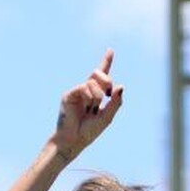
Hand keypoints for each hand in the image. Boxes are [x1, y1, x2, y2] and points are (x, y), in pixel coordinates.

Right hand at [49, 49, 124, 163]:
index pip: (102, 75)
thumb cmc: (89, 131)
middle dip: (106, 81)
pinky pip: (84, 87)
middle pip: (99, 73)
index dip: (106, 62)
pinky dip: (90, 97)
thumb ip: (115, 102)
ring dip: (97, 96)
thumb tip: (121, 86)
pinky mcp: (69, 94)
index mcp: (96, 94)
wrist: (74, 140)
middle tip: (107, 94)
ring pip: (92, 81)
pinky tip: (87, 107)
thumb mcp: (107, 117)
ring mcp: (77, 91)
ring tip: (93, 109)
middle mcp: (86, 90)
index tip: (110, 50)